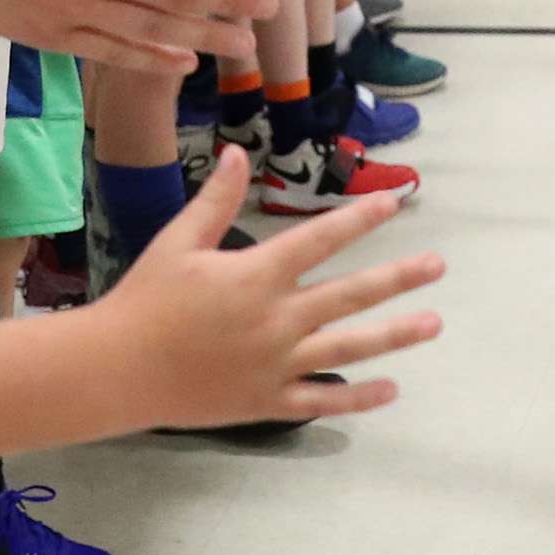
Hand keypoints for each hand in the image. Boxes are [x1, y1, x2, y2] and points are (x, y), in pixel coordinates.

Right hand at [98, 157, 444, 423]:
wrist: (117, 370)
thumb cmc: (146, 300)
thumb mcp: (178, 242)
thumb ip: (215, 201)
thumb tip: (237, 153)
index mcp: (255, 276)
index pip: (319, 241)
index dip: (359, 219)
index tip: (392, 202)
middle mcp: (276, 321)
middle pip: (349, 296)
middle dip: (397, 278)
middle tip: (437, 265)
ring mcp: (276, 365)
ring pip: (349, 350)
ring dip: (394, 335)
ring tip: (433, 322)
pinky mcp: (268, 401)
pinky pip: (323, 400)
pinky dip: (358, 398)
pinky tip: (391, 389)